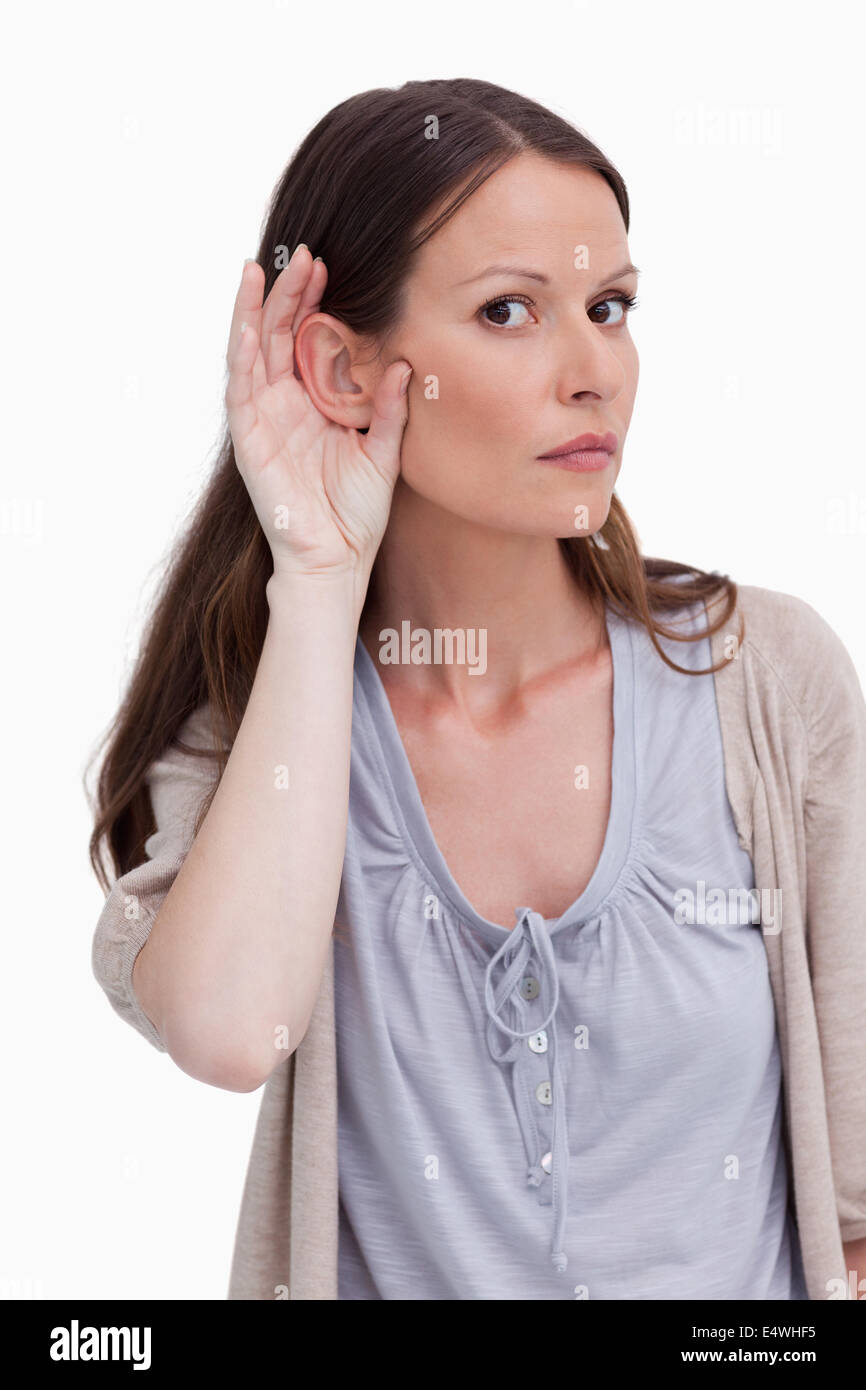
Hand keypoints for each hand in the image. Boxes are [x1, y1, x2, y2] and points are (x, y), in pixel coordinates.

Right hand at [225, 246, 411, 579]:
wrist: (337, 558)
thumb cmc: (357, 513)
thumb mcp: (383, 452)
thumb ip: (389, 409)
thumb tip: (402, 364)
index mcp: (315, 403)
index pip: (310, 340)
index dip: (316, 303)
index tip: (332, 268)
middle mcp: (285, 404)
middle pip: (280, 334)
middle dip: (291, 293)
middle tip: (310, 256)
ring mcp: (263, 418)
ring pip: (253, 350)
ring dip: (256, 309)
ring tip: (263, 269)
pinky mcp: (248, 436)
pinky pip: (240, 385)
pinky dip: (242, 350)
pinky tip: (248, 320)